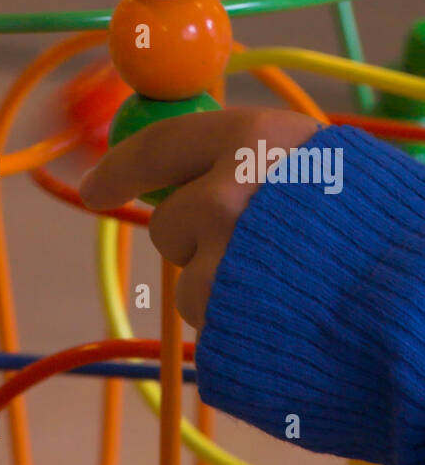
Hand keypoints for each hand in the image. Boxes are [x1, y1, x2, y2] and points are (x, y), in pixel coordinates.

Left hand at [79, 107, 318, 330]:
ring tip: (286, 284)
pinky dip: (239, 324)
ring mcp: (223, 260)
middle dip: (193, 240)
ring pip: (192, 281)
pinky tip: (287, 314)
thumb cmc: (370, 224)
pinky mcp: (224, 316)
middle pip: (169, 222)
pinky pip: (212, 323)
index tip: (95, 188)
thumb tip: (190, 163)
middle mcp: (226, 196)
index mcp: (254, 140)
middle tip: (239, 251)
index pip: (159, 145)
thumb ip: (253, 156)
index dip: (122, 168)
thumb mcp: (321, 161)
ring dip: (223, 288)